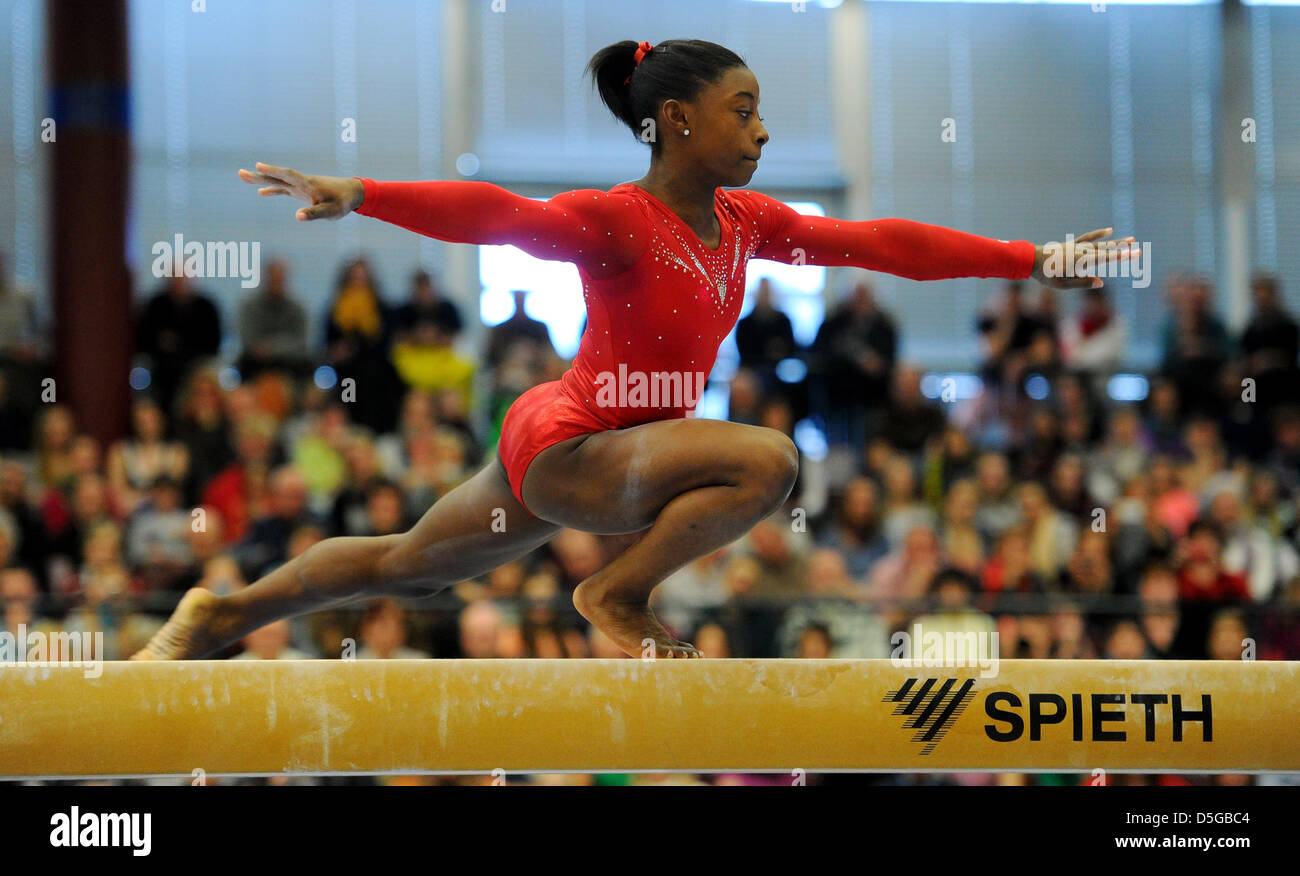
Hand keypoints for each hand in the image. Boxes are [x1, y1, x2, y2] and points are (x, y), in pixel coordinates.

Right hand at [238, 162, 363, 220]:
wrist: (352, 193)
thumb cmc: (343, 202)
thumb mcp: (330, 211)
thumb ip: (314, 213)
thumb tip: (298, 217)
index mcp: (308, 184)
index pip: (288, 175)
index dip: (274, 171)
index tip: (258, 166)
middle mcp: (302, 182)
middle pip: (278, 177)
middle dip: (259, 175)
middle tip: (240, 173)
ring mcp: (301, 186)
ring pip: (279, 182)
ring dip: (262, 180)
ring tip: (244, 177)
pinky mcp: (302, 191)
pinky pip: (284, 189)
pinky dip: (273, 190)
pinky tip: (261, 193)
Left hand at [1030, 227, 1138, 289]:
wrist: (1031, 259)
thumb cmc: (1046, 275)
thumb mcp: (1062, 285)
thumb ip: (1082, 283)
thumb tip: (1101, 282)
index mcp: (1080, 261)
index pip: (1105, 259)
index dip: (1121, 256)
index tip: (1135, 254)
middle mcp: (1081, 252)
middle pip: (1106, 251)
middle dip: (1123, 251)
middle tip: (1140, 250)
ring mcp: (1078, 247)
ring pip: (1101, 244)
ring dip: (1116, 242)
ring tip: (1132, 240)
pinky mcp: (1073, 245)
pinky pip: (1088, 238)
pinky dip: (1099, 234)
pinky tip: (1110, 231)